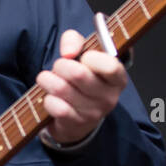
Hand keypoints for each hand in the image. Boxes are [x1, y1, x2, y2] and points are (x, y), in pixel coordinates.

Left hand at [36, 28, 127, 142]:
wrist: (77, 118)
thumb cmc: (81, 80)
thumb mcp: (82, 54)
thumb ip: (75, 41)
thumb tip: (69, 51)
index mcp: (118, 78)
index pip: (110, 66)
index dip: (90, 57)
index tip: (82, 57)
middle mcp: (109, 97)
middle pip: (78, 74)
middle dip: (60, 65)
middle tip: (58, 67)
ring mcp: (93, 113)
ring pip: (61, 88)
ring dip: (48, 80)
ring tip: (48, 80)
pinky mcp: (76, 124)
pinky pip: (55, 105)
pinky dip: (47, 98)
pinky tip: (50, 97)